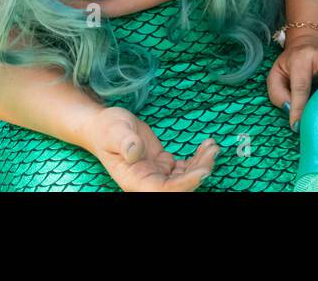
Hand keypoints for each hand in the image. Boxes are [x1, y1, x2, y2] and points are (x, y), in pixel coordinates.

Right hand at [85, 106, 219, 190]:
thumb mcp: (114, 131)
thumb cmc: (106, 129)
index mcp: (135, 180)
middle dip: (199, 172)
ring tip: (212, 145)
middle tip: (213, 151)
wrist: (104, 127)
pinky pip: (185, 168)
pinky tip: (206, 144)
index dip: (185, 185)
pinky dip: (198, 158)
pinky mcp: (164, 165)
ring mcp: (157, 174)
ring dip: (202, 164)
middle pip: (180, 186)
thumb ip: (125, 142)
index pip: (164, 191)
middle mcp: (148, 182)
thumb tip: (135, 152)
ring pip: (185, 178)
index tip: (203, 171)